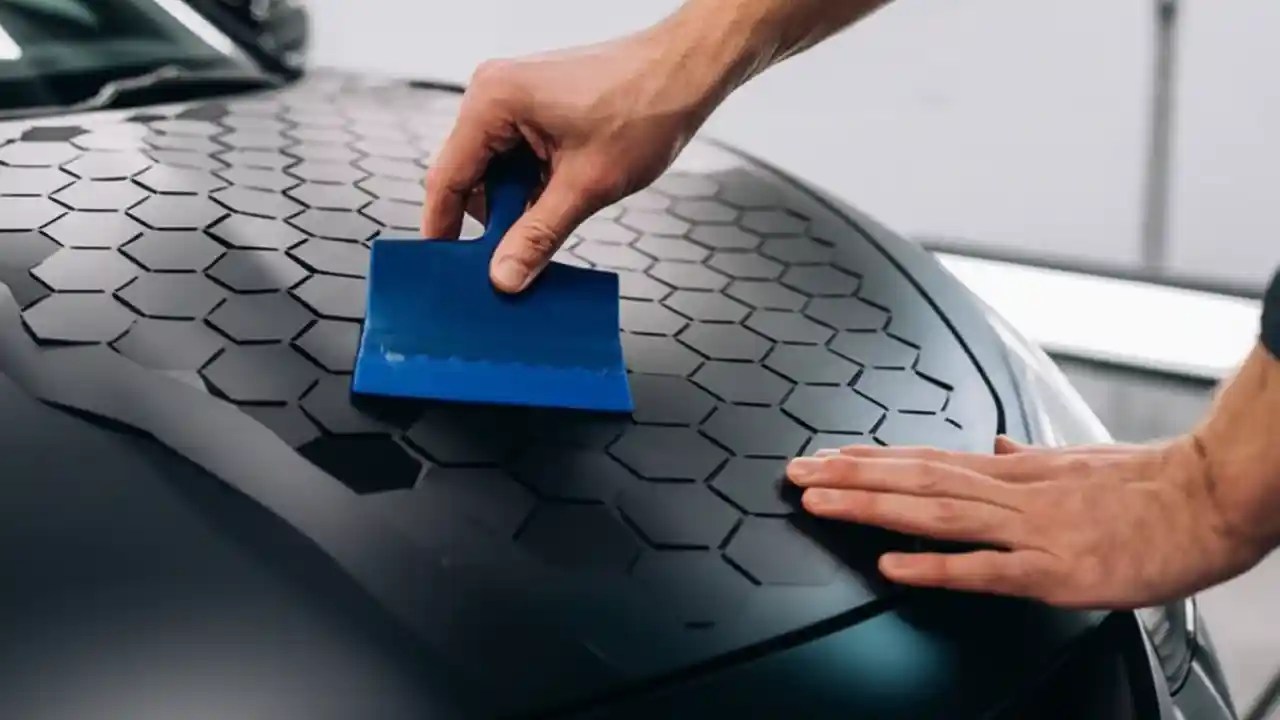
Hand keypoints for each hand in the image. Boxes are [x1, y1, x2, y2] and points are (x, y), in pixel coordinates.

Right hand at [421, 22, 735, 292]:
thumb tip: (503, 277)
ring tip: (557, 218)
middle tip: (516, 259)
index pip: (447, 178)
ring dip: (520, 203)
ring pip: (497, 171)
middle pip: (470, 176)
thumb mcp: (586, 187)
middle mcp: (495, 92)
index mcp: (493, 101)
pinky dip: (535, 185)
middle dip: (494, 219)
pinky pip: (518, 157)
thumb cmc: (646, 108)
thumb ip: (538, 235)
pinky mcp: (536, 105)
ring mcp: (514, 96)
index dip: (444, 230)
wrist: (688, 71)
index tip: (446, 272)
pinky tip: (562, 200)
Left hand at [785, 435, 1269, 609]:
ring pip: (935, 513)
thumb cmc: (1146, 485)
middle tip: (794, 473)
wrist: (1208, 498)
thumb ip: (1028, 459)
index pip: (925, 458)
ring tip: (819, 504)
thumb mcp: (1076, 460)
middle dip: (849, 477)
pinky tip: (891, 567)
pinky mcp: (1054, 570)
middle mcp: (1010, 492)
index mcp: (1013, 471)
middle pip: (914, 478)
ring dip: (871, 508)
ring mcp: (1029, 529)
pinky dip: (935, 566)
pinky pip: (984, 569)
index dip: (870, 459)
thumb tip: (997, 444)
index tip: (824, 457)